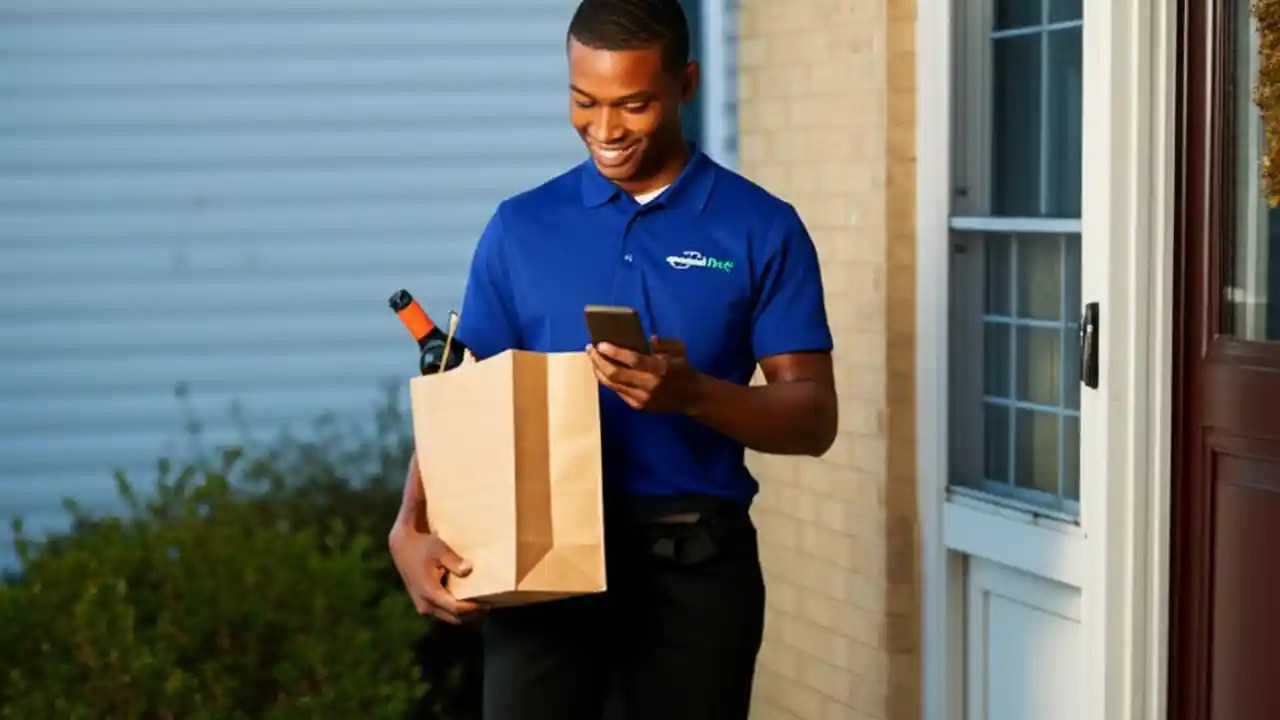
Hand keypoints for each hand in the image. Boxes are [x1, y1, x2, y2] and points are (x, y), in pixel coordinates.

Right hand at [388, 462, 484, 624]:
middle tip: (489, 605)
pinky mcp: (423, 602)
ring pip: (448, 617)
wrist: (402, 546)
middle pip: (454, 618)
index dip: (473, 608)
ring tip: (481, 603)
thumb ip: (454, 561)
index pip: (455, 608)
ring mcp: (423, 606)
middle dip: (472, 614)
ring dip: (464, 614)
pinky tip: (467, 599)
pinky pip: (442, 612)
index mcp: (430, 592)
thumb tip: (468, 569)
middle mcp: (425, 604)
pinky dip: (455, 610)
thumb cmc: (423, 545)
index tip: (488, 603)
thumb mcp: (439, 549)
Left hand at [587, 337, 703, 413]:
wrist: (691, 397)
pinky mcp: (638, 405)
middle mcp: (649, 385)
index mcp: (660, 368)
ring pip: (612, 384)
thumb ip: (663, 343)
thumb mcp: (678, 350)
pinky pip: (617, 391)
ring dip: (599, 370)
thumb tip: (647, 339)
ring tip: (593, 358)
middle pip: (616, 374)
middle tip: (591, 349)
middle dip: (599, 360)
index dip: (614, 352)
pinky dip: (607, 380)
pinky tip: (602, 370)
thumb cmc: (683, 369)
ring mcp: (642, 398)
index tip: (600, 344)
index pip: (632, 360)